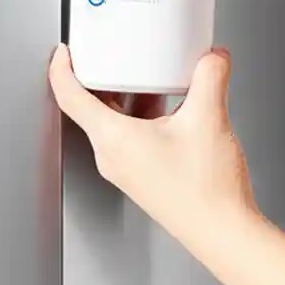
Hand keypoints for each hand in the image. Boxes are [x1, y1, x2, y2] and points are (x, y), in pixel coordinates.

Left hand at [48, 44, 259, 240]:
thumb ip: (210, 77)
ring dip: (125, 96)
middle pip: (90, 108)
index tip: (64, 52)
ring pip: (113, 122)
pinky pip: (129, 136)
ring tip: (145, 73)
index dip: (61, 69)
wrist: (223, 232)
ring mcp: (126, 168)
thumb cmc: (206, 191)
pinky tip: (168, 106)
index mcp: (112, 139)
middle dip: (99, 78)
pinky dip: (140, 115)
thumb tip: (212, 58)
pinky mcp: (142, 176)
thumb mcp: (209, 119)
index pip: (69, 97)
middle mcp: (111, 156)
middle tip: (108, 53)